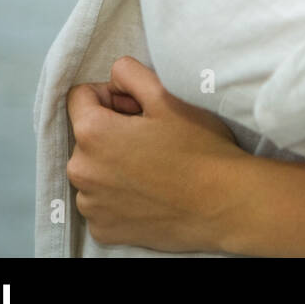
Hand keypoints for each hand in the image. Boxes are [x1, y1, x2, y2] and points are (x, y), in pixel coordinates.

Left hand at [66, 55, 248, 251]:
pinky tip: (150, 192)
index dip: (112, 95)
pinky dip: (119, 195)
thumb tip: (113, 79)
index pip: (80, 97)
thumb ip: (130, 73)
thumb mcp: (168, 96)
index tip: (139, 108)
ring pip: (94, 169)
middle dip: (113, 131)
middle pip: (86, 135)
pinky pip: (101, 202)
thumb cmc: (199, 148)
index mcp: (93, 133)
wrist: (224, 204)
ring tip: (154, 167)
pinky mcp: (103, 229)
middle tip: (153, 137)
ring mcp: (91, 205)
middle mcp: (81, 171)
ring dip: (114, 164)